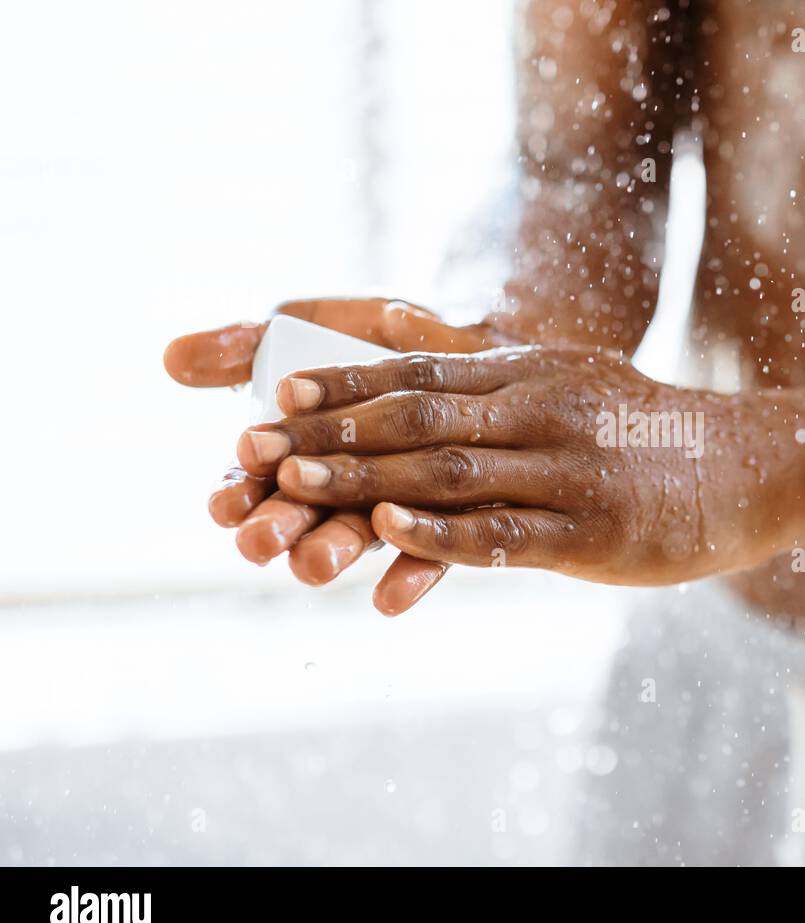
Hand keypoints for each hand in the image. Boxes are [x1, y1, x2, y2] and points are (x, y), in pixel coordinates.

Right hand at [163, 297, 513, 613]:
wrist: (509, 344)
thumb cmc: (409, 336)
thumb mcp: (332, 320)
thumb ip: (252, 343)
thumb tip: (173, 358)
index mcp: (315, 437)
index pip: (268, 469)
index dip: (242, 488)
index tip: (221, 504)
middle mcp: (358, 477)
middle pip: (313, 505)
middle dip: (282, 523)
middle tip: (257, 539)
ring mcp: (412, 499)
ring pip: (366, 530)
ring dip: (335, 549)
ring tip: (313, 564)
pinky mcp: (467, 515)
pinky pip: (441, 548)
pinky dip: (415, 571)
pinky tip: (391, 598)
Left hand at [239, 346, 804, 585]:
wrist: (753, 466)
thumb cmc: (651, 426)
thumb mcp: (574, 371)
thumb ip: (490, 358)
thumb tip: (401, 323)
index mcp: (533, 370)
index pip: (419, 371)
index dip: (342, 386)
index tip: (273, 402)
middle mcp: (543, 409)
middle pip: (419, 416)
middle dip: (332, 434)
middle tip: (256, 454)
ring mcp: (567, 469)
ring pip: (449, 471)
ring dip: (365, 478)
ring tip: (297, 488)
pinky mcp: (591, 532)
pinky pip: (502, 533)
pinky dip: (439, 532)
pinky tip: (388, 531)